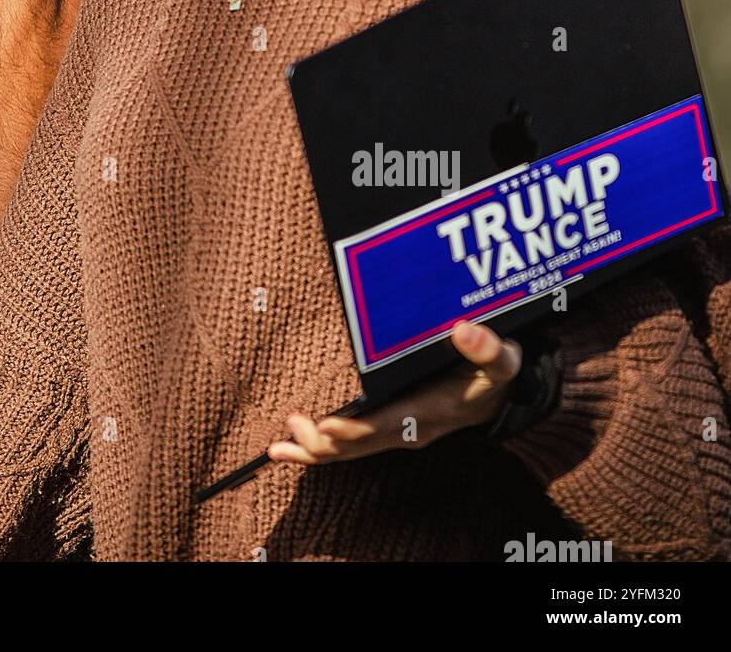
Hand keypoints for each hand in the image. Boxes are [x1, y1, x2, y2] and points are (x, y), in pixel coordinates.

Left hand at [268, 320, 521, 467]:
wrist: (499, 398)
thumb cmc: (494, 375)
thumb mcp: (503, 362)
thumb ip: (489, 350)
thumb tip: (465, 331)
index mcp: (430, 412)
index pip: (385, 426)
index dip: (354, 429)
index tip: (325, 426)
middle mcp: (408, 429)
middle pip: (357, 446)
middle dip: (322, 441)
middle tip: (291, 423)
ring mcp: (396, 433)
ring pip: (347, 452)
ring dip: (313, 449)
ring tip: (278, 446)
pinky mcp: (386, 428)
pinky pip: (348, 446)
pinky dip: (317, 449)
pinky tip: (288, 448)